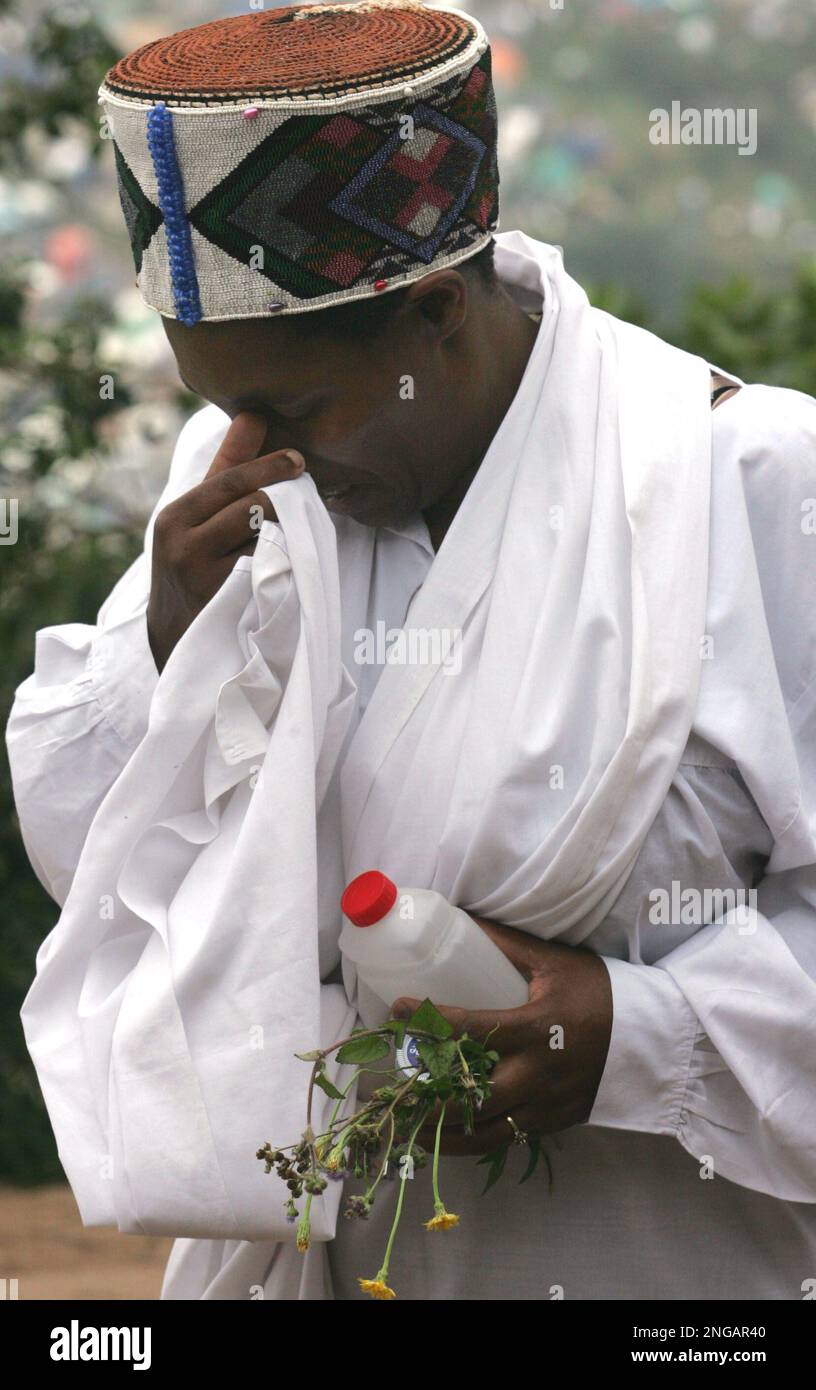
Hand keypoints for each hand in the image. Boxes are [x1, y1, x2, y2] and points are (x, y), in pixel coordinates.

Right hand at [147, 412, 304, 671]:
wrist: (176, 637)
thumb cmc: (194, 562)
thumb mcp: (200, 515)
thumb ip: (227, 466)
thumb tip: (252, 413)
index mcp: (176, 516)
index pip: (229, 480)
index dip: (268, 466)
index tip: (299, 460)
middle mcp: (181, 544)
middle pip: (250, 504)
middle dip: (282, 494)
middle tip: (306, 487)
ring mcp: (201, 576)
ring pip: (262, 536)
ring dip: (285, 530)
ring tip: (297, 529)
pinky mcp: (223, 601)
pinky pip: (268, 570)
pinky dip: (284, 561)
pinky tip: (293, 561)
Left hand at [392, 918, 612, 1155]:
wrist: (650, 1035)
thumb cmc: (598, 990)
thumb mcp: (553, 962)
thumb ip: (505, 944)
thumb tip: (461, 918)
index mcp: (538, 1027)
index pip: (474, 1027)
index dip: (430, 1020)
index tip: (397, 1009)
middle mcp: (539, 1072)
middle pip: (472, 1093)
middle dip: (426, 1092)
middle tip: (389, 1084)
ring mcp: (547, 1104)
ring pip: (484, 1128)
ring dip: (440, 1129)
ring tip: (403, 1122)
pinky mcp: (553, 1123)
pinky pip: (505, 1139)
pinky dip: (470, 1142)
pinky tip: (442, 1138)